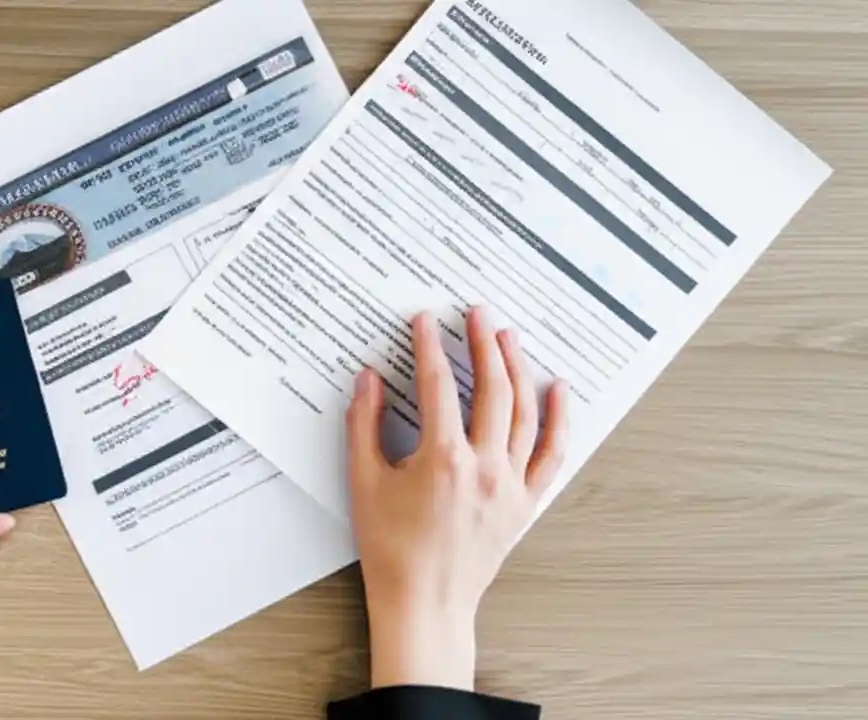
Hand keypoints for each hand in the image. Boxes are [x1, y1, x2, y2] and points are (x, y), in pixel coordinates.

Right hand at [345, 306, 568, 690]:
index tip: (425, 321)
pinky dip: (558, 420)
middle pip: (491, 388)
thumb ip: (364, 425)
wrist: (424, 603)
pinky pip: (551, 454)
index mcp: (441, 458)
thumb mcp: (364, 483)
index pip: (437, 385)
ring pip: (524, 413)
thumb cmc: (390, 549)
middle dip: (483, 344)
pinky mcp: (524, 503)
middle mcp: (483, 466)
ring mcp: (509, 485)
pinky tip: (558, 390)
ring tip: (508, 338)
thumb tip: (367, 379)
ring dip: (517, 369)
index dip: (429, 347)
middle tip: (477, 314)